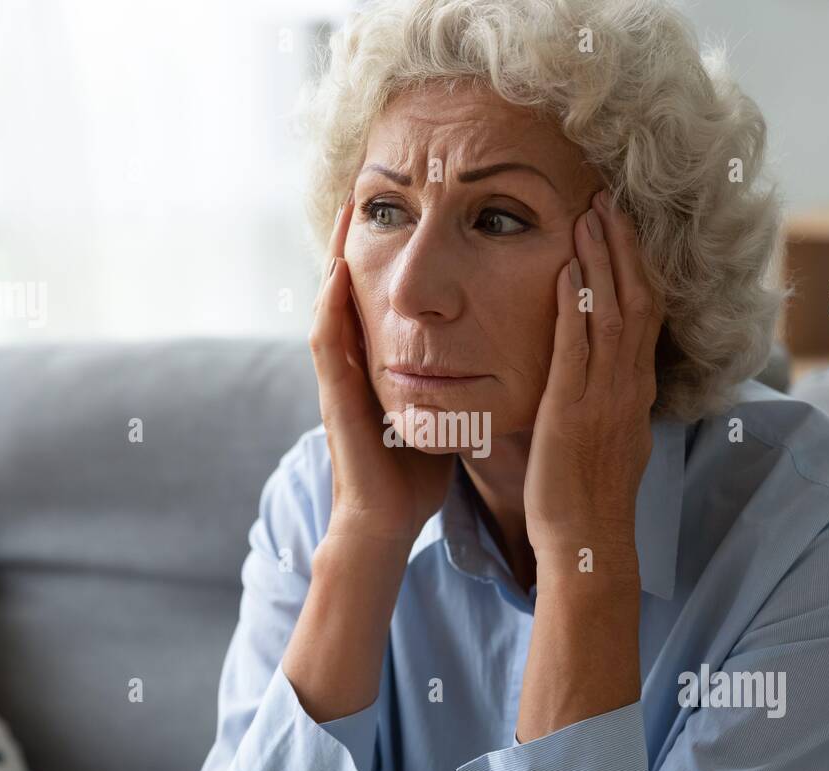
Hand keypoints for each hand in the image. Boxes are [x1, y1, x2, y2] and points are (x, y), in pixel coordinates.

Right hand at [309, 191, 455, 548]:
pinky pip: (327, 344)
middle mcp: (355, 365)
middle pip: (349, 289)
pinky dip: (329, 306)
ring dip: (334, 257)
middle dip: (354, 240)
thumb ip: (458, 380)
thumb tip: (501, 350)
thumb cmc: (414, 474)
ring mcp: (340, 380)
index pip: (379, 298)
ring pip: (331, 305)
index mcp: (380, 366)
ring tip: (346, 212)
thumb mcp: (442, 412)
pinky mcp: (335, 399)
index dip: (388, 254)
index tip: (404, 211)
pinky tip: (336, 271)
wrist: (387, 522)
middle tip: (363, 190)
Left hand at [523, 189, 663, 571]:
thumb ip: (612, 404)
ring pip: (613, 313)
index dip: (637, 265)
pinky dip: (574, 306)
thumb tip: (613, 383)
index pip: (647, 313)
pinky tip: (565, 271)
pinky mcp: (572, 412)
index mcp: (636, 391)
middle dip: (624, 246)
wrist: (587, 544)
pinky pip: (576, 348)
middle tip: (610, 198)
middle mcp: (628, 387)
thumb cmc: (589, 499)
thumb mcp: (612, 441)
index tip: (623, 226)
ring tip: (589, 214)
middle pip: (637, 299)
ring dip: (601, 261)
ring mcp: (604, 398)